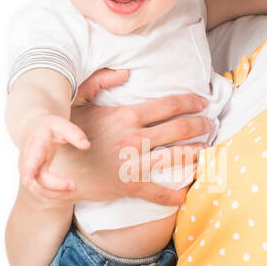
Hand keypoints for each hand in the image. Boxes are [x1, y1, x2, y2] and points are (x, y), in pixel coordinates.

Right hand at [18, 112, 90, 201]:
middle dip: (56, 184)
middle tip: (75, 185)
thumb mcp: (61, 124)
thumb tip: (86, 146)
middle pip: (38, 178)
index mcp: (35, 145)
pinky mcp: (32, 177)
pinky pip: (40, 191)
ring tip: (74, 188)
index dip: (28, 170)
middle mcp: (27, 160)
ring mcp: (28, 171)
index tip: (26, 181)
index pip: (30, 159)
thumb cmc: (48, 127)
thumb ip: (74, 133)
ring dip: (56, 193)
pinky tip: (68, 190)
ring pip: (38, 189)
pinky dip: (54, 194)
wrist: (31, 130)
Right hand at [61, 67, 212, 203]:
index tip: (203, 101)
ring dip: (196, 153)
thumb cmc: (68, 135)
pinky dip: (175, 194)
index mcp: (125, 116)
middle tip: (210, 123)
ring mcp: (132, 163)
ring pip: (175, 156)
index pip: (167, 105)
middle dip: (200, 125)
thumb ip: (100, 82)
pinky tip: (188, 191)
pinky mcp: (128, 186)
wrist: (55, 170)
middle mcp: (133, 138)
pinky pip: (158, 192)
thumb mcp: (78, 101)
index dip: (190, 102)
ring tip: (207, 149)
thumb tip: (126, 72)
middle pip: (178, 129)